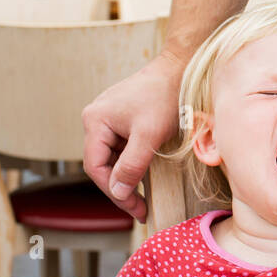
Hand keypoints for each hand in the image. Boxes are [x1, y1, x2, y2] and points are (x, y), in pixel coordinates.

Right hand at [82, 48, 185, 222]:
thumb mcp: (149, 135)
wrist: (181, 67)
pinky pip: (122, 147)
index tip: (134, 208)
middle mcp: (96, 118)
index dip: (113, 192)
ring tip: (143, 198)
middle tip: (140, 209)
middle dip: (120, 187)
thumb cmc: (166, 96)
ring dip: (127, 177)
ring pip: (112, 157)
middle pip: (102, 164)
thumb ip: (132, 165)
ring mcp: (108, 117)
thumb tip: (118, 191)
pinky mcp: (123, 118)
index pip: (96, 167)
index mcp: (95, 120)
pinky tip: (145, 176)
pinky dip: (132, 163)